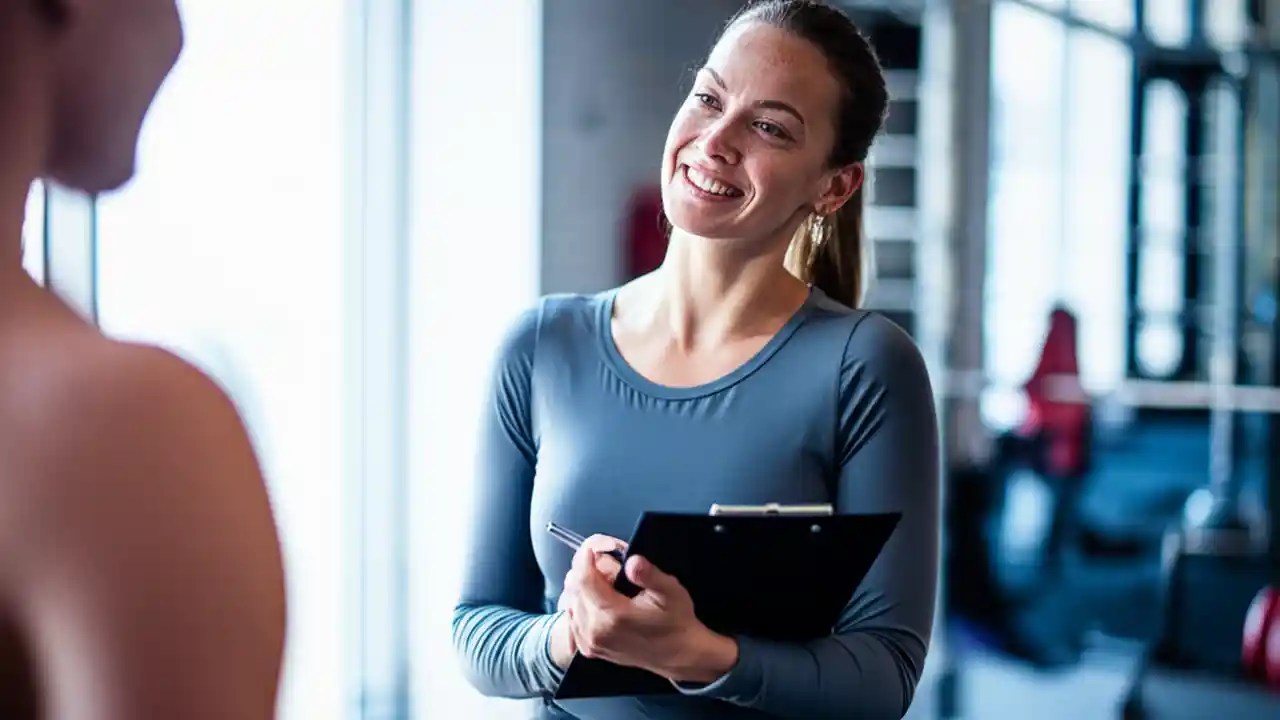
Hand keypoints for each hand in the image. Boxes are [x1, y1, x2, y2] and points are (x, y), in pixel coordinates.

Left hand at [564, 542, 738, 683]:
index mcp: (613, 616)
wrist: (679, 654)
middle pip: (574, 588)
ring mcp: (589, 642)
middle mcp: (595, 631)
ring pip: (570, 601)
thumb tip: (631, 561)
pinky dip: (580, 603)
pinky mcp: (588, 648)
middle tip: (611, 563)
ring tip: (607, 582)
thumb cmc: (675, 620)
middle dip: (588, 569)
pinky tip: (598, 598)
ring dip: (583, 585)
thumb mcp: (670, 591)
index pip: (583, 578)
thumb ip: (648, 574)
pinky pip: (572, 617)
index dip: (586, 556)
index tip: (598, 545)